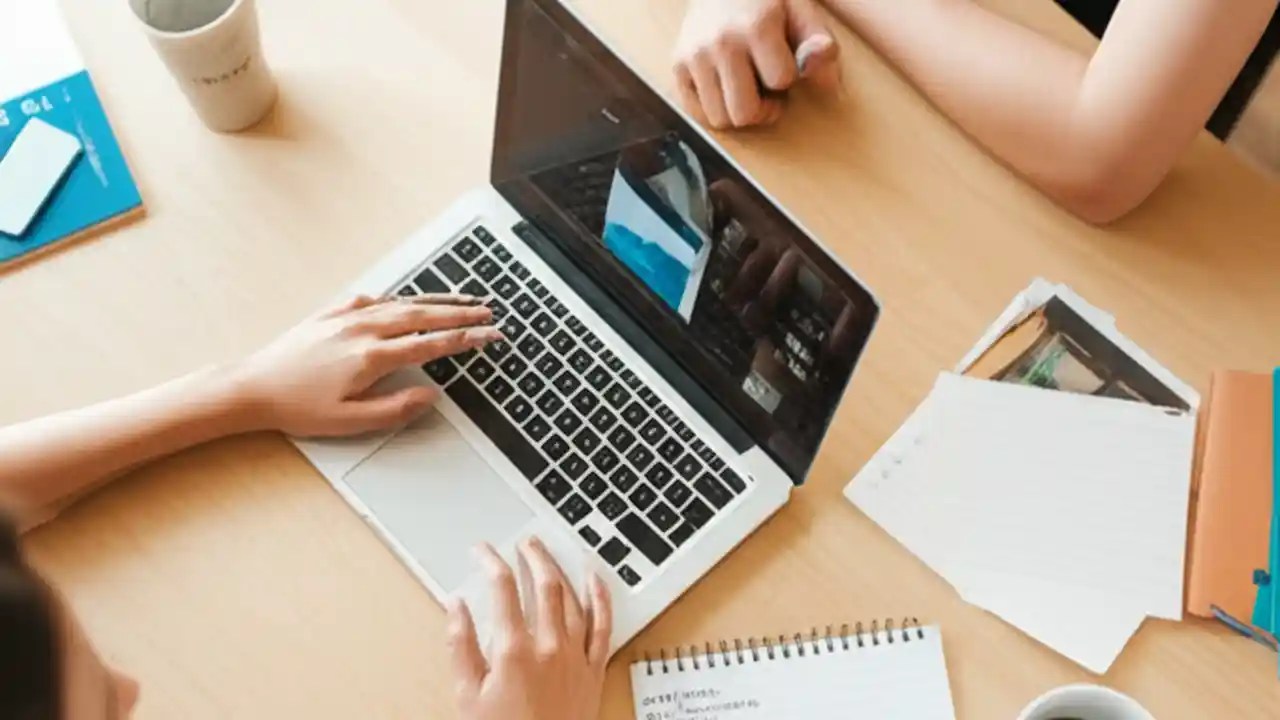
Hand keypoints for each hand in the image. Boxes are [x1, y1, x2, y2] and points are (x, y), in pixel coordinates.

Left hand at [230, 294, 501, 436]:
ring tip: (463, 300)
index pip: (431, 343)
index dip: (466, 339)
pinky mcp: (331, 314)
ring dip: (436, 300)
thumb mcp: (349, 421)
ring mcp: (347, 317)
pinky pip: (374, 300)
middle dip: (460, 314)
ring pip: (402, 302)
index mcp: (372, 356)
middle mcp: (363, 329)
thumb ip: (395, 409)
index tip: (490, 335)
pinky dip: (398, 297)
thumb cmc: (298, 407)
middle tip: (489, 312)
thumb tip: (430, 394)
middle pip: (423, 315)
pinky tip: (406, 298)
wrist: (253, 387)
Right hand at [448, 540, 612, 719]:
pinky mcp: (594, 670)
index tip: (482, 551)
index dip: (490, 561)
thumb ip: (460, 645)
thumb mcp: (466, 695)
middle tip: (523, 542)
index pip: (501, 588)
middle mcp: (549, 647)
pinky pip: (603, 625)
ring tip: (547, 553)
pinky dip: (600, 598)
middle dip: (532, 555)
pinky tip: (595, 579)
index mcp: (513, 651)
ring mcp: (575, 657)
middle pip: (544, 584)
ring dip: (560, 569)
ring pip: (572, 598)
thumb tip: (456, 606)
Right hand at [673, 0, 839, 128]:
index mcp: (757, 26)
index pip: (780, 80)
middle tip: (767, 90)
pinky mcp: (677, 65)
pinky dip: (715, 111)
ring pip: (720, 119)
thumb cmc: (767, 1)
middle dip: (764, 109)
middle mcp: (720, 43)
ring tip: (747, 89)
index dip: (788, 76)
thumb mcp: (801, 11)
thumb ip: (819, 44)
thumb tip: (829, 86)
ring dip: (739, 112)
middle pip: (745, 113)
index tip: (785, 63)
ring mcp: (694, 56)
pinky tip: (727, 92)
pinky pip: (696, 114)